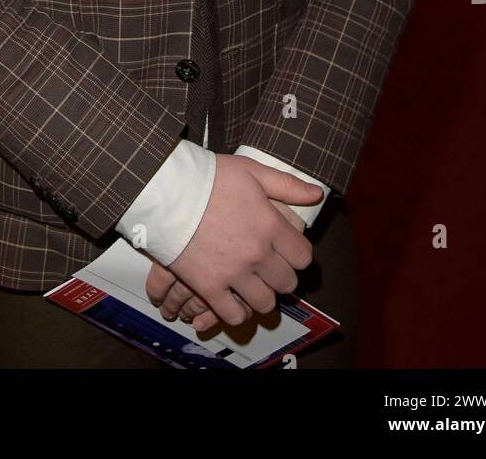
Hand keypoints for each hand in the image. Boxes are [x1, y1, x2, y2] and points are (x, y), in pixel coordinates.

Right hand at [145, 155, 320, 332]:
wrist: (168, 192)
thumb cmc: (209, 178)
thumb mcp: (251, 171)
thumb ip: (287, 185)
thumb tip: (317, 194)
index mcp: (270, 225)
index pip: (303, 256)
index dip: (298, 254)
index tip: (288, 251)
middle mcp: (257, 253)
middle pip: (287, 282)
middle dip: (282, 276)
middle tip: (270, 268)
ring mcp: (234, 273)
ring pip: (264, 302)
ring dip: (263, 296)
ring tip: (254, 285)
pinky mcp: (209, 287)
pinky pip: (233, 315)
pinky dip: (237, 313)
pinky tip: (234, 301)